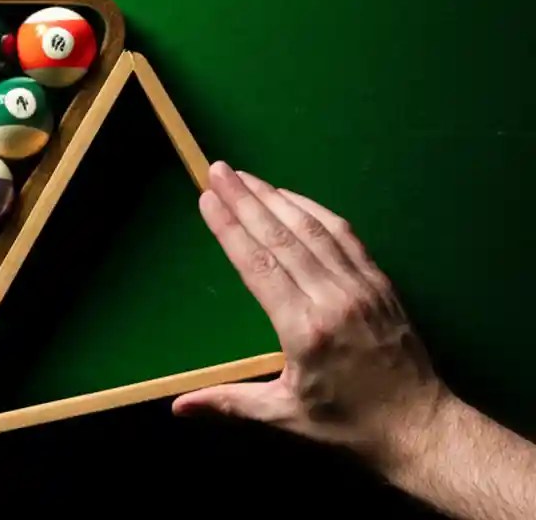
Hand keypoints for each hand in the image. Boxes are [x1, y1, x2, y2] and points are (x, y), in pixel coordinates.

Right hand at [172, 161, 448, 472]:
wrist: (421, 427)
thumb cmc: (349, 425)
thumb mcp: (284, 416)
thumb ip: (228, 401)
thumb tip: (177, 406)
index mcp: (304, 331)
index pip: (258, 266)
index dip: (230, 228)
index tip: (208, 198)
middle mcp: (333, 299)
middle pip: (281, 237)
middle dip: (246, 199)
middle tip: (219, 170)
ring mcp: (361, 287)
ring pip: (313, 229)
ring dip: (276, 198)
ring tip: (246, 177)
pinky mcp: (381, 283)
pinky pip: (345, 236)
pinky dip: (315, 211)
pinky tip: (292, 198)